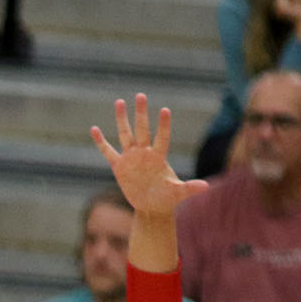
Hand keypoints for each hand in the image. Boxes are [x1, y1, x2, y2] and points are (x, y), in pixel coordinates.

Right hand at [90, 94, 208, 218]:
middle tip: (140, 95)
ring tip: (120, 101)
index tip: (165, 110)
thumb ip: (189, 187)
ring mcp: (131, 157)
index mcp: (159, 157)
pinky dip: (100, 141)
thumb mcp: (178, 193)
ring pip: (125, 134)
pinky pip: (108, 151)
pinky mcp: (119, 166)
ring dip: (122, 119)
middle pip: (142, 129)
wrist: (152, 206)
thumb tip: (206, 187)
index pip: (162, 137)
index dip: (163, 125)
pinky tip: (94, 129)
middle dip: (141, 113)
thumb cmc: (167, 198)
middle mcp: (144, 153)